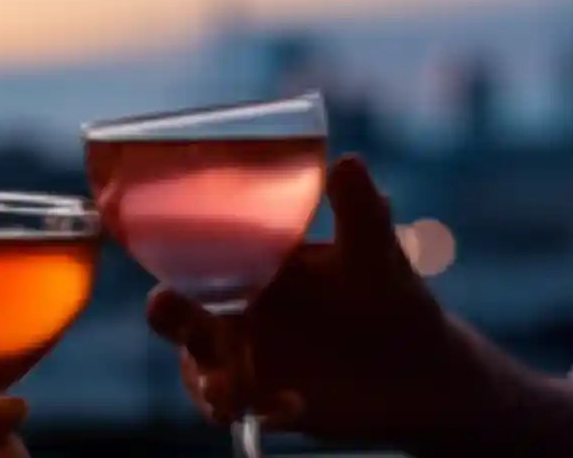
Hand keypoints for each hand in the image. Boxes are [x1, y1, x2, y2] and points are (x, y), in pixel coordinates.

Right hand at [147, 156, 473, 449]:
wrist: (415, 370)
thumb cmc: (389, 297)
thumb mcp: (373, 254)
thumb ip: (358, 212)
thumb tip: (350, 161)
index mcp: (251, 262)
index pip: (197, 251)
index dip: (168, 248)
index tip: (157, 251)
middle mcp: (234, 306)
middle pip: (182, 310)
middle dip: (168, 312)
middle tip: (162, 307)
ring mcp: (239, 355)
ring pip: (200, 364)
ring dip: (207, 377)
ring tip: (229, 392)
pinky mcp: (254, 397)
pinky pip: (231, 406)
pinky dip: (247, 410)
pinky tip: (288, 408)